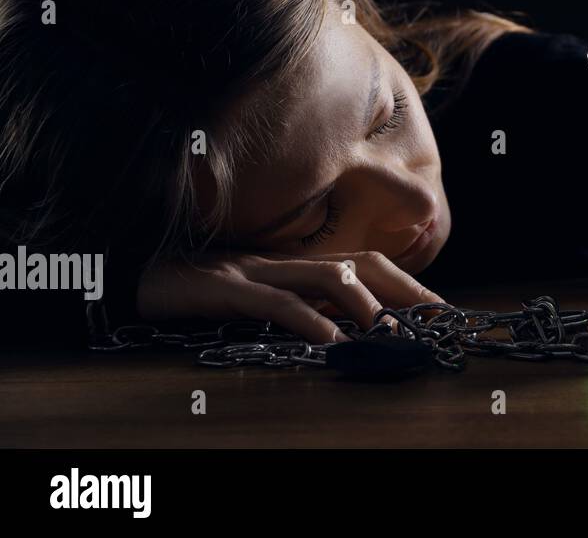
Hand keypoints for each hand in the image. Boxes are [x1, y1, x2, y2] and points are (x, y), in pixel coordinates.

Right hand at [136, 250, 445, 343]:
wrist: (125, 268)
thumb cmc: (191, 290)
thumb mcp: (253, 301)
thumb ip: (296, 309)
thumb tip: (345, 334)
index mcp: (293, 265)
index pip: (366, 265)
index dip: (408, 285)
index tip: (444, 313)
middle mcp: (283, 262)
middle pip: (362, 263)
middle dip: (406, 290)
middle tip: (438, 321)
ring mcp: (255, 270)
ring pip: (326, 276)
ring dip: (364, 305)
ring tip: (388, 332)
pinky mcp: (224, 286)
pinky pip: (274, 301)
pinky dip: (306, 320)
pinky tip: (329, 342)